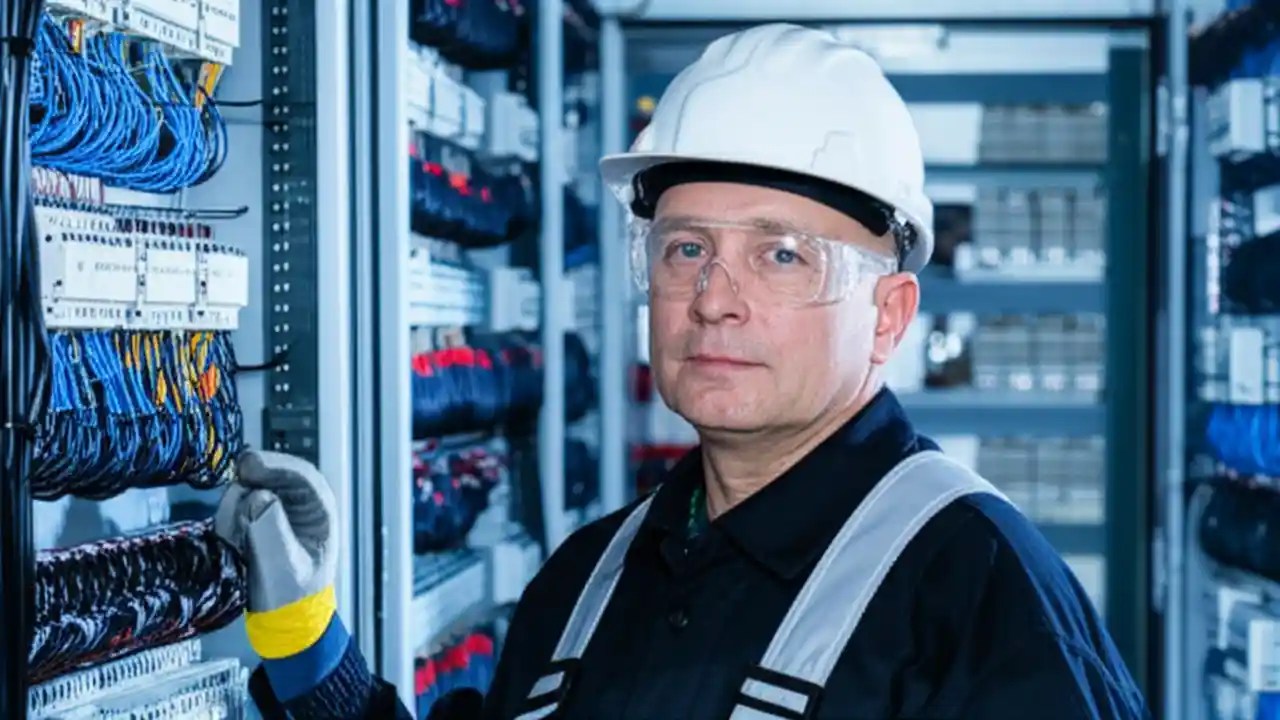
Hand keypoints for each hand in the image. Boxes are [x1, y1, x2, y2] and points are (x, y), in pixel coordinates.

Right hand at [215, 449, 338, 658]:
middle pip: (270, 473)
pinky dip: (229, 518)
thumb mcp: (284, 568)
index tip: (249, 466)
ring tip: (239, 540)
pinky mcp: (255, 516)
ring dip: (236, 508)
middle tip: (234, 502)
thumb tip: (257, 497)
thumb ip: (271, 532)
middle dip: (250, 485)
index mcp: (320, 510)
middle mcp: (299, 502)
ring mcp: (276, 507)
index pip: (301, 474)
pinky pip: (235, 504)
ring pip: (248, 487)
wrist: (281, 618)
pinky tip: (235, 541)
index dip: (274, 465)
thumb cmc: (293, 596)